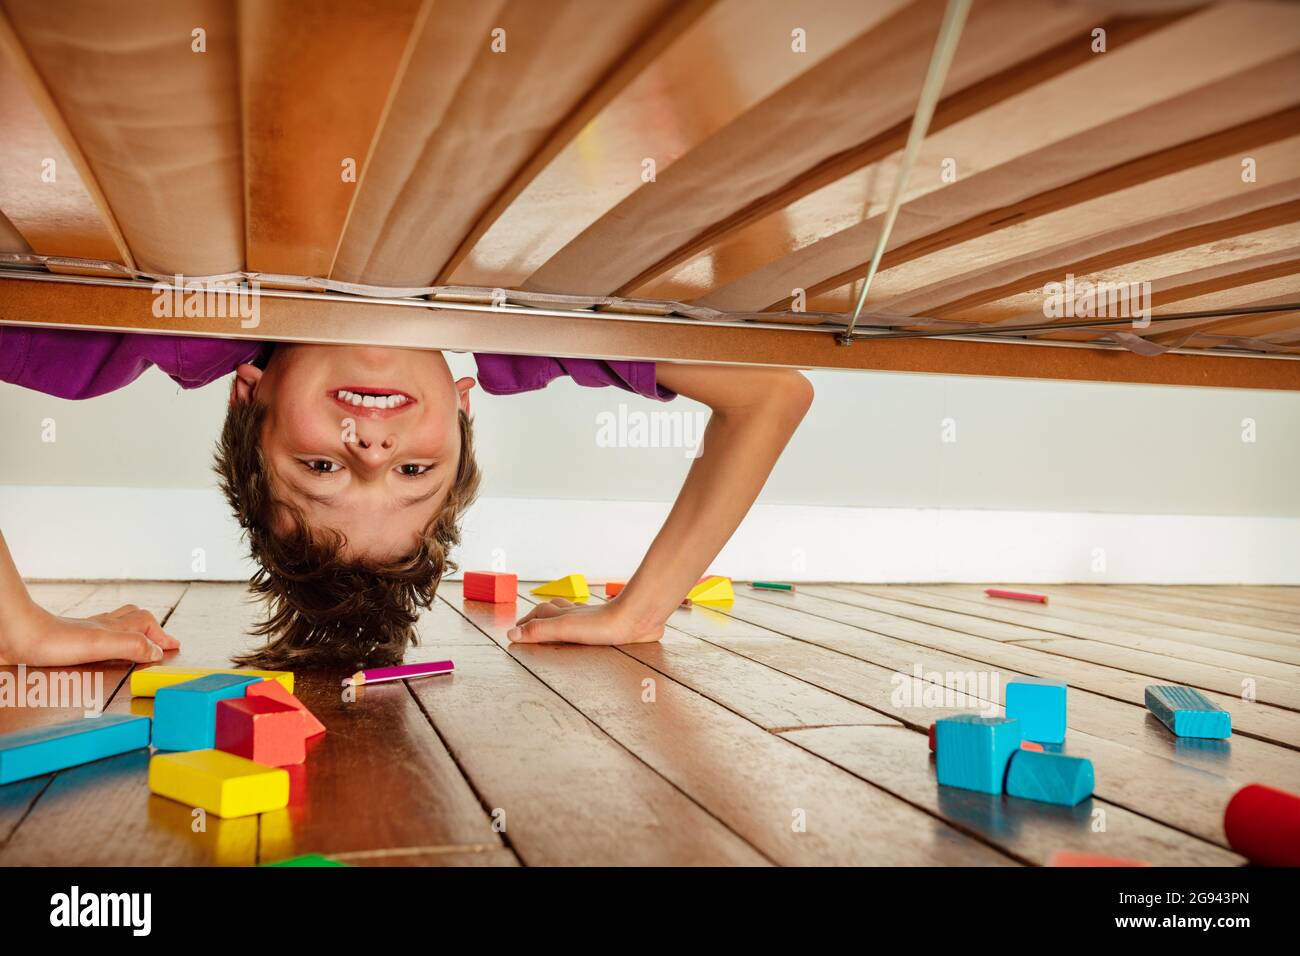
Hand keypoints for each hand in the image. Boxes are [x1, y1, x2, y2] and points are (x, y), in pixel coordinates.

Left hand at [0, 602, 179, 666]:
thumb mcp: (101, 644)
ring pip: (114, 624)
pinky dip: (106, 638)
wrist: (17, 635)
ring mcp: (84, 632)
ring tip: (136, 639)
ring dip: (130, 630)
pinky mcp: (67, 642)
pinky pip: (95, 635)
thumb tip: (156, 652)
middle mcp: (100, 627)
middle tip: (159, 640)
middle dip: (150, 627)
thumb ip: (132, 645)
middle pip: (133, 618)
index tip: (173, 647)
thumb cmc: (53, 640)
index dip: (161, 636)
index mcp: (112, 628)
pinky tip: (98, 648)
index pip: (146, 625)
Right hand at [508, 598, 664, 645]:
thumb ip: (539, 632)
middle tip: (531, 625)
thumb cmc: (603, 624)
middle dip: (540, 616)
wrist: (638, 618)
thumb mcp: (564, 629)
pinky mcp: (611, 628)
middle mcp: (578, 613)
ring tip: (557, 624)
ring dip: (562, 617)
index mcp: (564, 614)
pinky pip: (594, 626)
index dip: (526, 622)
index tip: (515, 632)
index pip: (539, 614)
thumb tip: (512, 635)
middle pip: (553, 610)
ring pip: (573, 614)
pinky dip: (586, 627)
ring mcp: (595, 619)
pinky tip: (592, 632)